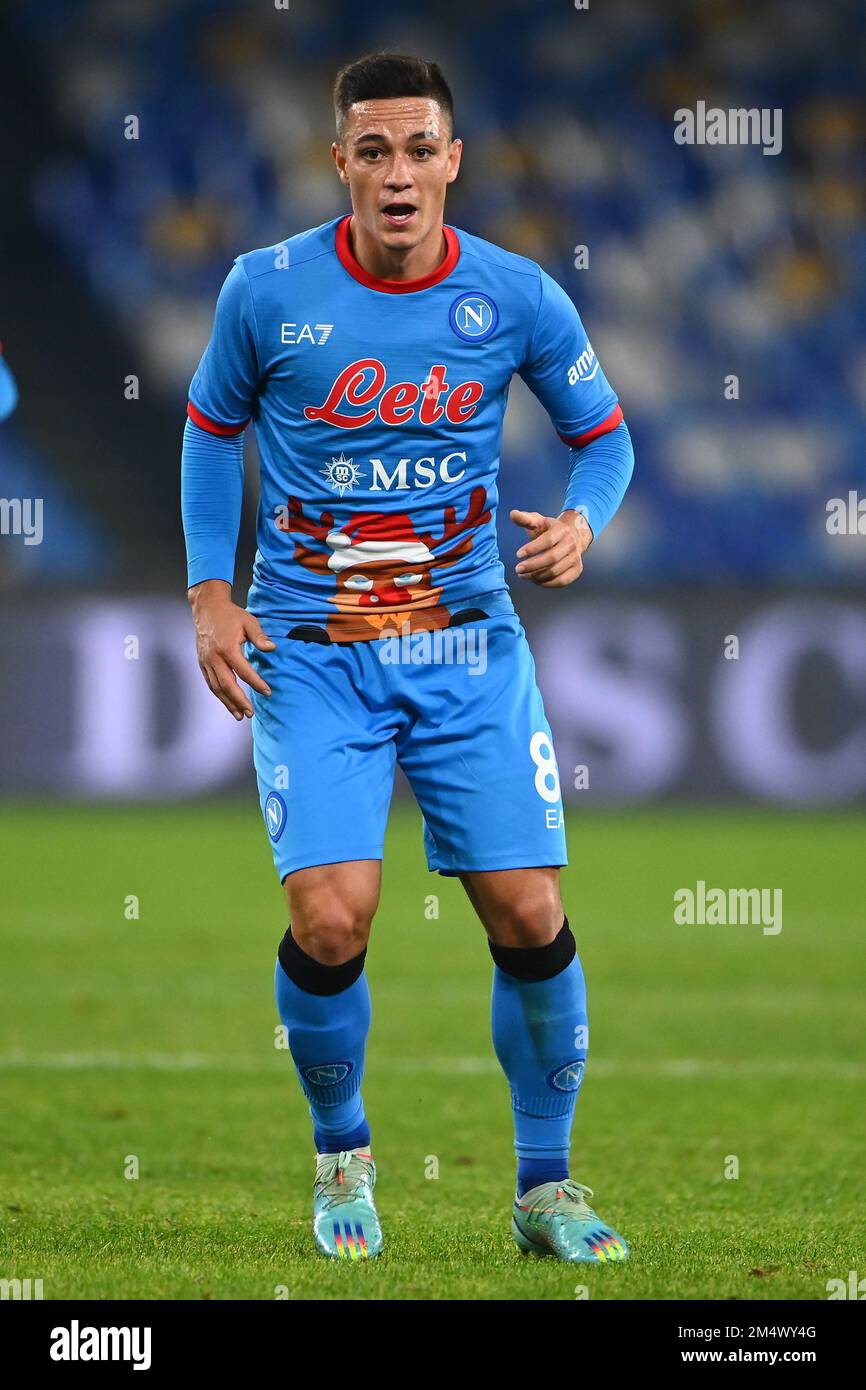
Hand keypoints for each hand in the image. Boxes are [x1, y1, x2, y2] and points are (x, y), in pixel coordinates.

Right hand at [188, 579, 274, 719]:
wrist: (207, 608)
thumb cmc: (230, 615)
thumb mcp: (249, 621)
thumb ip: (260, 637)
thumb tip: (272, 649)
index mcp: (227, 648)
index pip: (243, 671)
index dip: (256, 683)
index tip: (267, 692)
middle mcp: (214, 657)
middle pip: (227, 685)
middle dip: (239, 701)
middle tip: (250, 713)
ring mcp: (206, 661)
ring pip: (216, 687)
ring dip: (227, 703)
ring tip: (239, 715)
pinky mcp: (202, 662)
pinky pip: (210, 682)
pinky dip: (218, 695)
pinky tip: (227, 702)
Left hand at [511, 508, 593, 586]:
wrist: (570, 537)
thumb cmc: (549, 530)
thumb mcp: (538, 521)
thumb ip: (525, 519)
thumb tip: (512, 514)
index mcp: (561, 530)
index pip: (548, 540)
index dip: (532, 548)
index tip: (517, 554)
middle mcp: (571, 543)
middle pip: (552, 558)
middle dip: (532, 565)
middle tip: (518, 569)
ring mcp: (576, 558)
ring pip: (555, 571)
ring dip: (537, 576)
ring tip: (523, 576)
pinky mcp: (576, 570)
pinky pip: (562, 581)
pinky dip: (547, 584)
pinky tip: (535, 581)